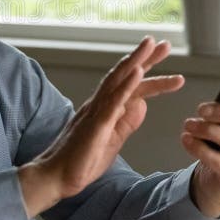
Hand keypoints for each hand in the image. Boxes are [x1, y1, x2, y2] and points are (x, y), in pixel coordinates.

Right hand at [18, 37, 184, 217]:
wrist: (56, 177)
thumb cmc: (81, 161)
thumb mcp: (113, 140)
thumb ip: (127, 123)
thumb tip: (143, 105)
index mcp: (105, 109)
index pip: (129, 85)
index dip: (147, 70)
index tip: (161, 56)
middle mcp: (99, 104)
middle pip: (124, 75)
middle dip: (145, 58)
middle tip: (163, 43)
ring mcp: (96, 112)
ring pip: (118, 80)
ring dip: (136, 61)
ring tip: (151, 46)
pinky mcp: (96, 124)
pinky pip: (113, 101)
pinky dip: (126, 85)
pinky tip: (138, 72)